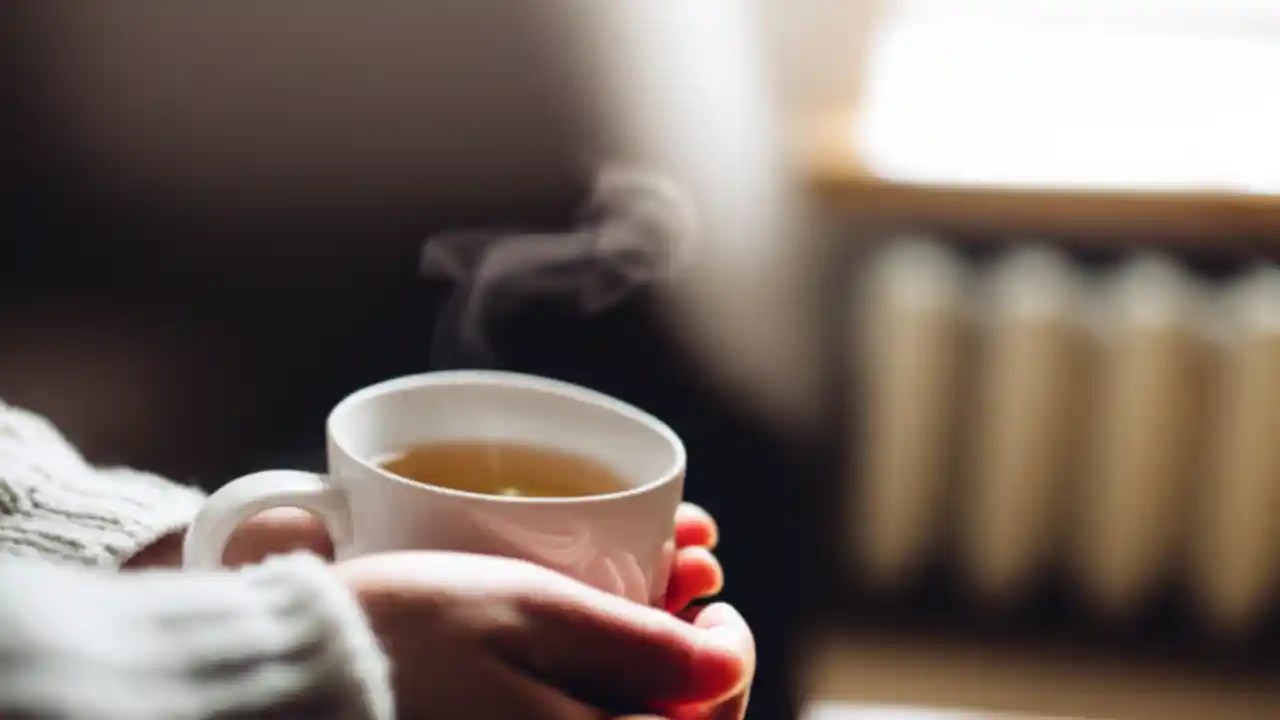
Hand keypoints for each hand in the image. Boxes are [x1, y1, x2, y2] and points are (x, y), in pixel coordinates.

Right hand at [129, 502, 752, 718]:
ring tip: (646, 579)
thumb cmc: (404, 642)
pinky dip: (595, 674)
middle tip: (683, 581)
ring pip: (618, 715)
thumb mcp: (532, 615)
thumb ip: (642, 648)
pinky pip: (567, 714)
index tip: (710, 598)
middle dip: (690, 649)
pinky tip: (588, 619)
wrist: (290, 679)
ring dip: (649, 654)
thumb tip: (731, 663)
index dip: (728, 657)